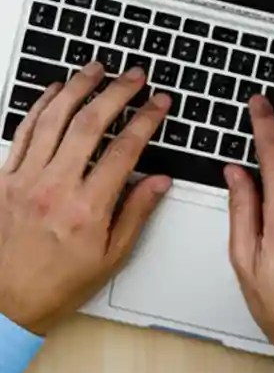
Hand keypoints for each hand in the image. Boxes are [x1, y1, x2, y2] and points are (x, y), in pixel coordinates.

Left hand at [0, 63, 170, 334]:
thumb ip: (136, 213)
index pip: (124, 151)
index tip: (159, 104)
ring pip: (53, 120)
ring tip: (96, 69)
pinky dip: (40, 106)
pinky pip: (23, 132)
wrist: (3, 303)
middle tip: (134, 76)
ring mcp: (25, 180)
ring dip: (78, 88)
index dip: (146, 121)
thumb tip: (159, 181)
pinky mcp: (4, 179)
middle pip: (90, 125)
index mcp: (86, 209)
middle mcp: (54, 188)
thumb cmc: (56, 284)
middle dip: (116, 93)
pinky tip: (55, 91)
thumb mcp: (110, 256)